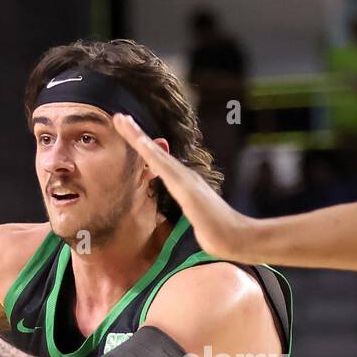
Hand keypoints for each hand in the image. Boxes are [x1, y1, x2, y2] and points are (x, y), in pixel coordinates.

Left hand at [112, 113, 253, 261]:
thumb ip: (192, 219)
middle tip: (119, 117)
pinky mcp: (186, 188)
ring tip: (122, 120)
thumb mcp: (198, 225)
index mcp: (185, 185)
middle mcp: (185, 177)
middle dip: (136, 134)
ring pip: (156, 154)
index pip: (160, 164)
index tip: (130, 134)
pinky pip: (163, 167)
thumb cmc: (219, 235)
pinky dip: (150, 152)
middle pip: (155, 153)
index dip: (145, 149)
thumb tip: (194, 225)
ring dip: (138, 137)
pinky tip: (139, 141)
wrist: (236, 239)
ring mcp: (186, 180)